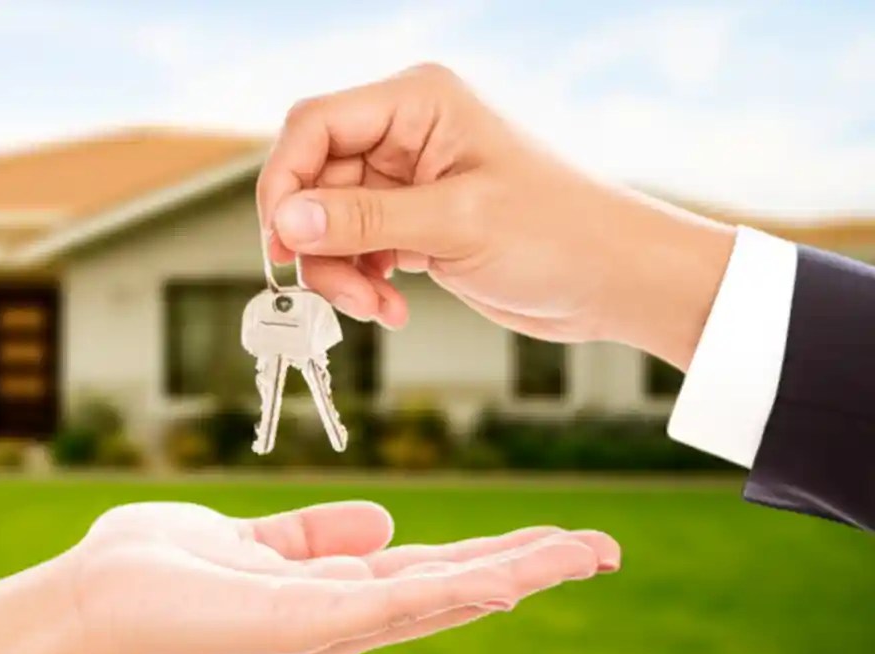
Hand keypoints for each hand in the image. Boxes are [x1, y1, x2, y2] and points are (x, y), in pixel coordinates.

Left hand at [64, 501, 618, 653]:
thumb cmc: (161, 566)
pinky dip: (448, 590)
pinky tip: (500, 576)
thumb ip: (315, 535)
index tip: (557, 541)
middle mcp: (341, 618)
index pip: (432, 571)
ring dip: (512, 576)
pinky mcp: (299, 623)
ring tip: (580, 554)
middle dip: (529, 570)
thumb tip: (382, 521)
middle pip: (453, 589)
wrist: (96, 594)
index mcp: (333, 592)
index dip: (498, 557)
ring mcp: (325, 626)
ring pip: (438, 598)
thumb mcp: (257, 538)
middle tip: (602, 551)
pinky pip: (387, 603)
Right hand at [257, 63, 735, 369]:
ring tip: (375, 307)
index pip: (315, 125)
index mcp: (417, 103)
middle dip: (318, 244)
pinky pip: (355, 249)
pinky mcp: (413, 223)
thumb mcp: (455, 224)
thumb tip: (287, 219)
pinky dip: (361, 282)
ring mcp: (407, 181)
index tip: (282, 241)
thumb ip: (364, 220)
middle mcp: (405, 134)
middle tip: (342, 295)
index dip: (285, 181)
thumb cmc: (560, 233)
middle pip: (314, 181)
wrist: (615, 280)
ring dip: (339, 272)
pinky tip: (391, 306)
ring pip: (328, 223)